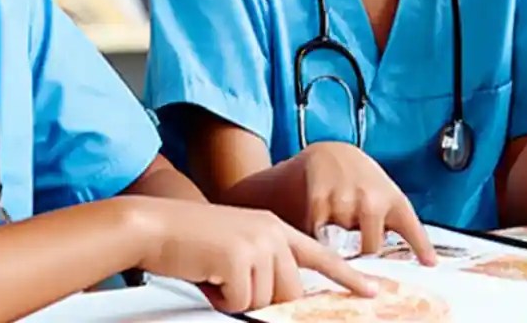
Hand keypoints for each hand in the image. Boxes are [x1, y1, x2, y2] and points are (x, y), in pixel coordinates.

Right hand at [128, 197, 376, 312]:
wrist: (155, 225)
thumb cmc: (191, 241)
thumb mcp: (239, 247)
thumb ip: (265, 266)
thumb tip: (281, 299)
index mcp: (276, 227)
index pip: (322, 256)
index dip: (349, 277)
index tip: (371, 290)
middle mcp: (273, 233)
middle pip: (290, 292)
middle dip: (261, 300)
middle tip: (230, 282)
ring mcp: (258, 244)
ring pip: (262, 300)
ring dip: (235, 298)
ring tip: (214, 272)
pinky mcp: (239, 258)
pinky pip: (239, 302)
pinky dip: (219, 298)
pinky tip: (206, 274)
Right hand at [294, 142, 436, 264]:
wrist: (330, 150)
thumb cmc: (363, 179)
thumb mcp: (387, 196)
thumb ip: (394, 225)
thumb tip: (412, 259)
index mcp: (394, 201)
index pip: (411, 228)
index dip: (421, 248)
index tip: (429, 263)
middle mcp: (372, 200)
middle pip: (370, 248)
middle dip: (364, 253)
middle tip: (357, 248)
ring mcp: (345, 199)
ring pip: (340, 244)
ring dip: (336, 241)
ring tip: (336, 222)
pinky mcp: (320, 199)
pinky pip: (317, 233)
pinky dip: (316, 234)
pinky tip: (319, 223)